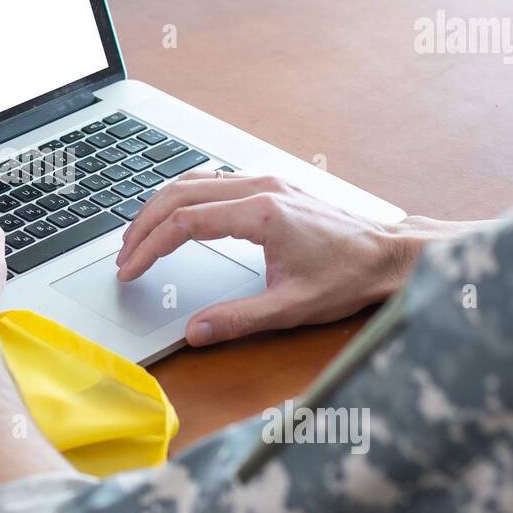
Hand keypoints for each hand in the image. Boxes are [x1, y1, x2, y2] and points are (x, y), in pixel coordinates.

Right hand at [115, 171, 417, 345]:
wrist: (388, 254)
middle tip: (124, 257)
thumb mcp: (292, 308)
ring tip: (138, 238)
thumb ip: (238, 320)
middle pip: (179, 194)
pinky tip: (174, 214)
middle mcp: (260, 188)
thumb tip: (195, 332)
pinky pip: (212, 180)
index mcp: (262, 213)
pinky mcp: (270, 184)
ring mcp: (265, 181)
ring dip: (159, 206)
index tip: (131, 270)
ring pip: (192, 180)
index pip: (185, 222)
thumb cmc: (348, 278)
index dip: (150, 247)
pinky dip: (182, 195)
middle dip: (144, 225)